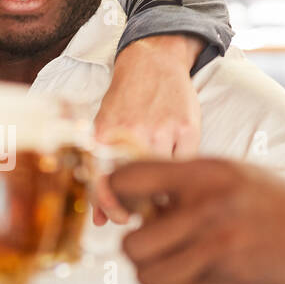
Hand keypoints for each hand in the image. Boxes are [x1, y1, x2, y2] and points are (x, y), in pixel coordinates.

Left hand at [92, 34, 204, 224]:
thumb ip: (99, 175)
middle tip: (141, 211)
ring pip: (165, 179)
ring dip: (163, 192)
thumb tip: (97, 221)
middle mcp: (133, 133)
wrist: (152, 62)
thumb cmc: (126, 100)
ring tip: (159, 191)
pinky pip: (186, 164)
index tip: (119, 219)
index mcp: (106, 136)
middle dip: (140, 206)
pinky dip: (181, 172)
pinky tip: (176, 168)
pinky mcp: (187, 128)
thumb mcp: (103, 130)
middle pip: (139, 187)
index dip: (113, 209)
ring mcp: (163, 131)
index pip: (107, 186)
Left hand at [110, 158, 284, 283]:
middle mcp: (209, 206)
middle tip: (155, 243)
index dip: (114, 197)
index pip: (129, 178)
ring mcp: (220, 245)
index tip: (126, 209)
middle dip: (136, 250)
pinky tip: (192, 279)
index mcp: (203, 171)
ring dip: (154, 276)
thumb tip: (122, 197)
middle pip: (131, 244)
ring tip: (173, 263)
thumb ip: (178, 180)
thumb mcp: (226, 173)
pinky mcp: (230, 278)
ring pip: (148, 277)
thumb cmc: (267, 202)